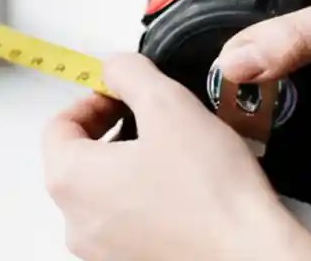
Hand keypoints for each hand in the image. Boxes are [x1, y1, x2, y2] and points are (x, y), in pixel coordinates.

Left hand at [41, 54, 310, 260]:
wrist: (253, 255)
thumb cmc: (212, 195)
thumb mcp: (167, 103)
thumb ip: (129, 72)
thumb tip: (116, 68)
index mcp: (69, 179)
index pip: (58, 125)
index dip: (91, 99)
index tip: (119, 94)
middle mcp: (76, 221)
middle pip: (76, 160)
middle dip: (109, 131)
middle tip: (147, 119)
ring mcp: (100, 251)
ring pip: (102, 194)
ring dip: (127, 166)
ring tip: (171, 154)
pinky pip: (125, 224)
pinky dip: (143, 202)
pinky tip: (180, 191)